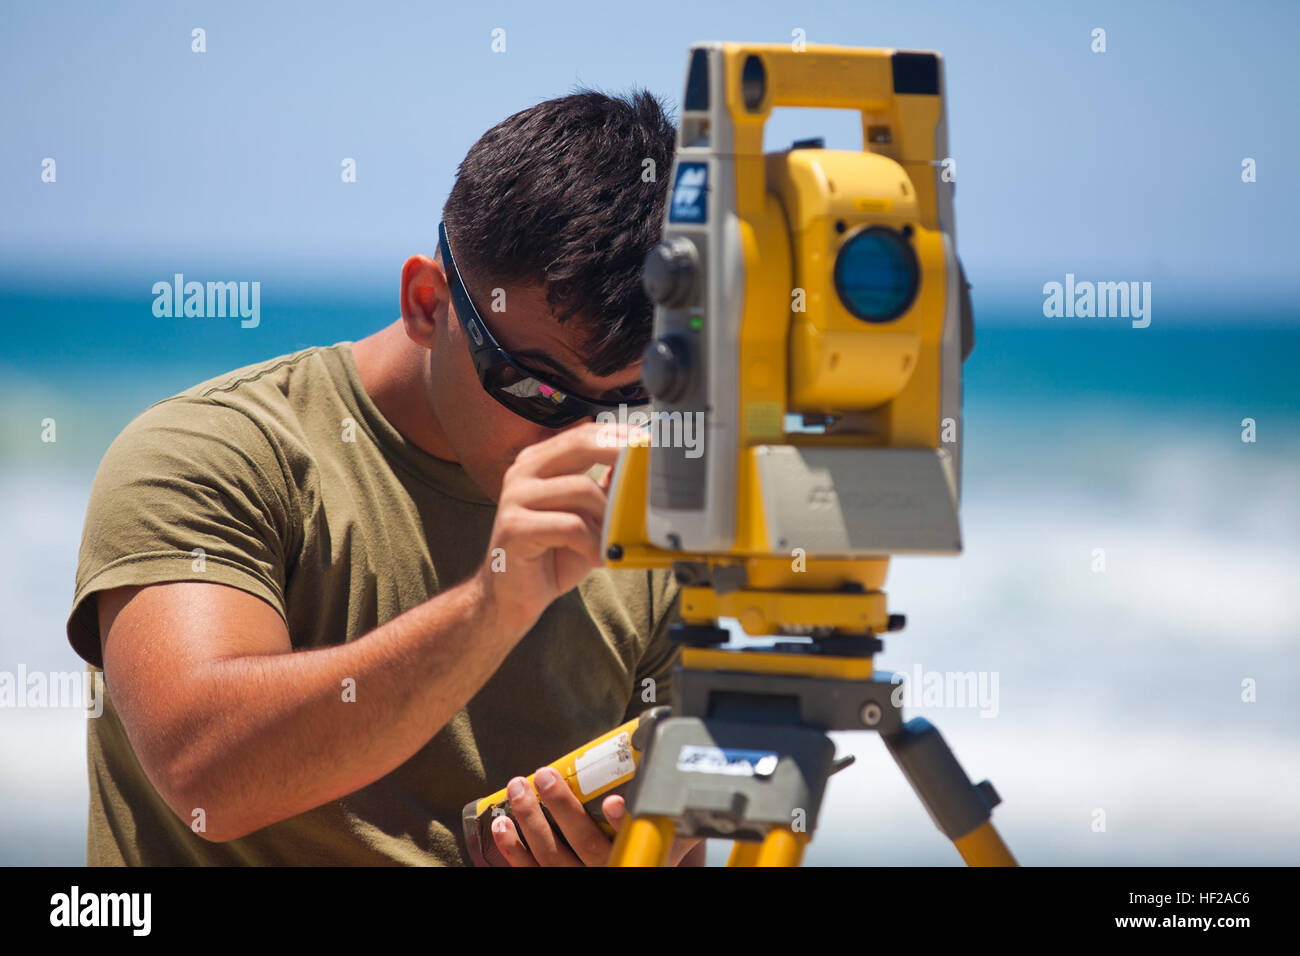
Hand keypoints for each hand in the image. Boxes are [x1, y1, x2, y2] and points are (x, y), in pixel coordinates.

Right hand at [476, 422, 635, 636]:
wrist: (513, 595)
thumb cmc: (552, 554)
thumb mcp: (586, 516)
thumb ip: (604, 489)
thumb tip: (638, 463)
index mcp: (539, 461)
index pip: (585, 433)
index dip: (622, 435)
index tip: (653, 443)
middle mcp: (523, 472)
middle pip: (581, 445)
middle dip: (623, 453)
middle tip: (651, 470)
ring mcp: (515, 497)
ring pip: (581, 489)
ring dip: (609, 517)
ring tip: (614, 540)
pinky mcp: (515, 527)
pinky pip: (570, 525)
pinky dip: (593, 543)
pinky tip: (597, 558)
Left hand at [491, 767, 703, 865]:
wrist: (637, 864)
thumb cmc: (648, 841)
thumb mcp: (664, 824)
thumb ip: (660, 799)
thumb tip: (656, 753)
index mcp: (633, 851)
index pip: (630, 837)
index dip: (620, 821)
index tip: (612, 799)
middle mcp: (608, 868)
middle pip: (585, 844)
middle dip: (561, 808)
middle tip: (544, 775)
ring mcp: (580, 878)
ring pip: (552, 857)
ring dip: (530, 822)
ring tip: (518, 789)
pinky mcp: (557, 881)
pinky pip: (531, 872)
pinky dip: (513, 849)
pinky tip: (501, 824)